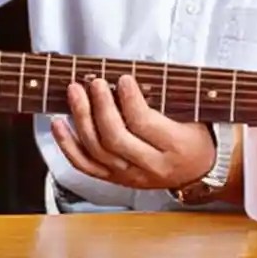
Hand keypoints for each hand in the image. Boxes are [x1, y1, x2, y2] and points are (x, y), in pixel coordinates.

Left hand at [52, 75, 215, 189]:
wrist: (198, 170)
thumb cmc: (194, 135)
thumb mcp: (191, 114)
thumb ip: (161, 99)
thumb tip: (125, 77)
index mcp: (175, 147)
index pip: (144, 124)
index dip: (129, 99)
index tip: (122, 78)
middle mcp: (151, 167)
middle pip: (116, 139)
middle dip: (100, 108)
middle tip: (94, 83)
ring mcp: (130, 176)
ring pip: (97, 151)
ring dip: (81, 119)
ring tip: (75, 92)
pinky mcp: (115, 180)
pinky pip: (85, 165)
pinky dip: (68, 145)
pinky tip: (58, 123)